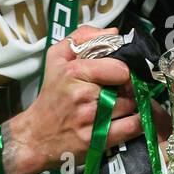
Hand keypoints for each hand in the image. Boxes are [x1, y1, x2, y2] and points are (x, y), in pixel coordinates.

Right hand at [6, 26, 142, 173]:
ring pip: (132, 106)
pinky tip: (129, 120)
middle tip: (118, 91)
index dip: (123, 71)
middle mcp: (83, 95)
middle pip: (128, 87)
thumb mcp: (57, 58)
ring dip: (130, 106)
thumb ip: (82, 37)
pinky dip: (137, 123)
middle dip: (127, 88)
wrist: (36, 136)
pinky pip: (132, 127)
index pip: (119, 68)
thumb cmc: (51, 96)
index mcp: (74, 72)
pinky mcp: (97, 140)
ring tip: (118, 106)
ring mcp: (91, 119)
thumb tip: (114, 33)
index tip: (117, 76)